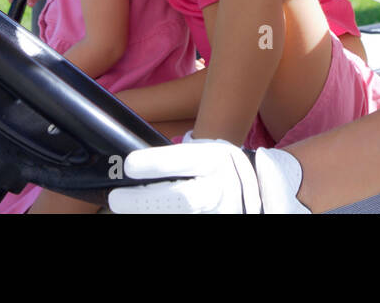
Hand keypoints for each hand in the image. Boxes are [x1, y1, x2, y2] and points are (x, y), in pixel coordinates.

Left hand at [108, 140, 308, 213]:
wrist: (262, 195)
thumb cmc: (221, 171)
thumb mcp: (207, 155)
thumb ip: (177, 161)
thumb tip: (131, 168)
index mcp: (217, 161)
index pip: (185, 160)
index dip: (157, 163)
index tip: (129, 164)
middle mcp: (222, 189)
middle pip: (184, 198)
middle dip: (146, 201)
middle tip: (117, 200)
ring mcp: (221, 213)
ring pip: (182, 216)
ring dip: (149, 214)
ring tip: (125, 209)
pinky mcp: (217, 224)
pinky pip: (184, 223)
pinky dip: (162, 219)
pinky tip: (143, 216)